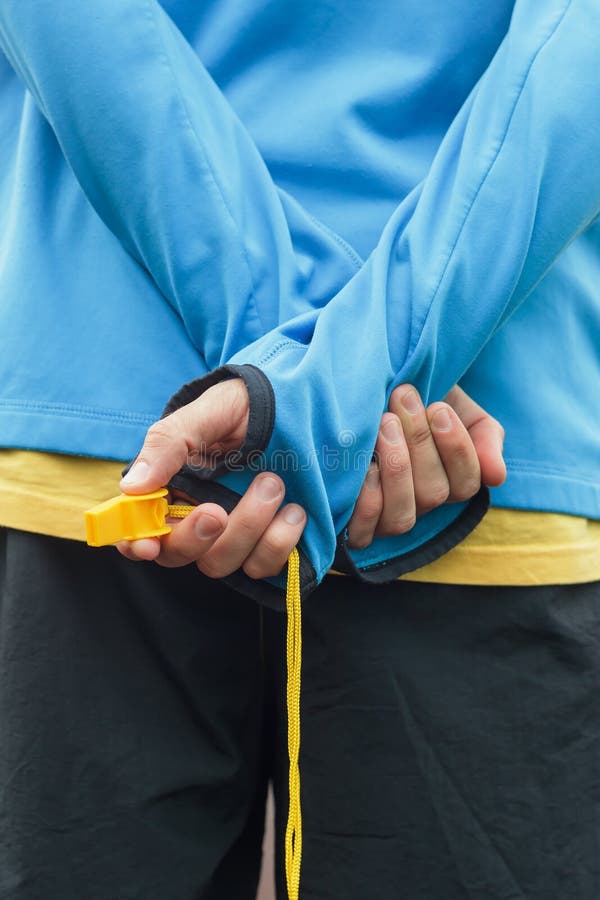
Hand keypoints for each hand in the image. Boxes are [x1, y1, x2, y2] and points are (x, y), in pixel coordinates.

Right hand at [116, 378, 305, 578]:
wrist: (297, 411)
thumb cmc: (242, 409)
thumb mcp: (207, 414)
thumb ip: (168, 445)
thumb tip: (132, 487)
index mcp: (169, 489)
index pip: (138, 531)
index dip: (137, 544)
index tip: (150, 545)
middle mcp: (195, 519)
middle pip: (176, 556)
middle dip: (195, 538)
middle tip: (217, 511)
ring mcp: (231, 537)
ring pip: (220, 563)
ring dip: (247, 526)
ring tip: (273, 483)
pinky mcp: (265, 547)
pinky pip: (262, 567)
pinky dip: (279, 542)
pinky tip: (293, 511)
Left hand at [347, 384, 504, 547]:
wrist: (370, 392)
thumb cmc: (417, 400)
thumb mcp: (457, 407)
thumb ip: (484, 436)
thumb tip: (496, 476)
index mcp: (451, 483)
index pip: (465, 482)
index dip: (455, 447)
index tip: (438, 407)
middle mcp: (422, 507)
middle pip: (433, 494)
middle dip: (419, 443)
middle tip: (402, 399)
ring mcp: (388, 520)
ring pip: (403, 518)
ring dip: (396, 469)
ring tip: (384, 424)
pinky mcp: (356, 528)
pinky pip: (364, 535)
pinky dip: (366, 503)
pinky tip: (365, 465)